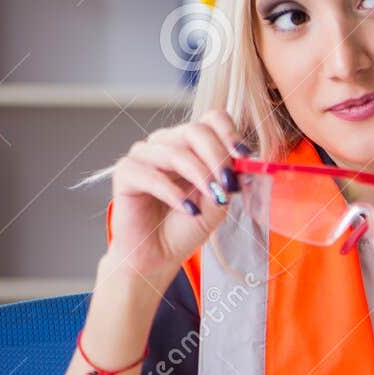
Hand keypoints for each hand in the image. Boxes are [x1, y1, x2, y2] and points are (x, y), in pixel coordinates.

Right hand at [104, 110, 246, 284]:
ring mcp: (144, 155)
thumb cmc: (187, 226)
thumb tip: (248, 162)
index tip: (244, 157)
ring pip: (176, 152)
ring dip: (201, 177)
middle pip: (195, 131)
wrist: (158, 255)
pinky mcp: (126, 173)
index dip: (230, 134)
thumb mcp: (219, 202)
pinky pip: (151, 175)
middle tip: (229, 184)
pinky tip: (189, 210)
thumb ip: (231, 180)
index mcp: (192, 144)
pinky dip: (174, 194)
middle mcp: (167, 143)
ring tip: (215, 200)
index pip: (212, 119)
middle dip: (218, 158)